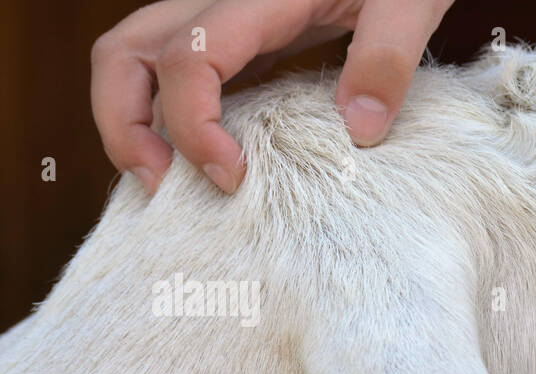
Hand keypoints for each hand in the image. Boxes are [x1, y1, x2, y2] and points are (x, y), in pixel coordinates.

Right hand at [91, 0, 453, 194]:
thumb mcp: (409, 5)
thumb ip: (388, 59)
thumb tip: (359, 129)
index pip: (188, 56)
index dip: (193, 125)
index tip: (233, 179)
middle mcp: (222, 1)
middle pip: (126, 52)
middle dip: (125, 126)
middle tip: (164, 192)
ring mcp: (223, 19)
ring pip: (138, 61)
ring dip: (136, 124)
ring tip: (174, 186)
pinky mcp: (242, 39)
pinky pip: (179, 75)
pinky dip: (173, 119)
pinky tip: (208, 162)